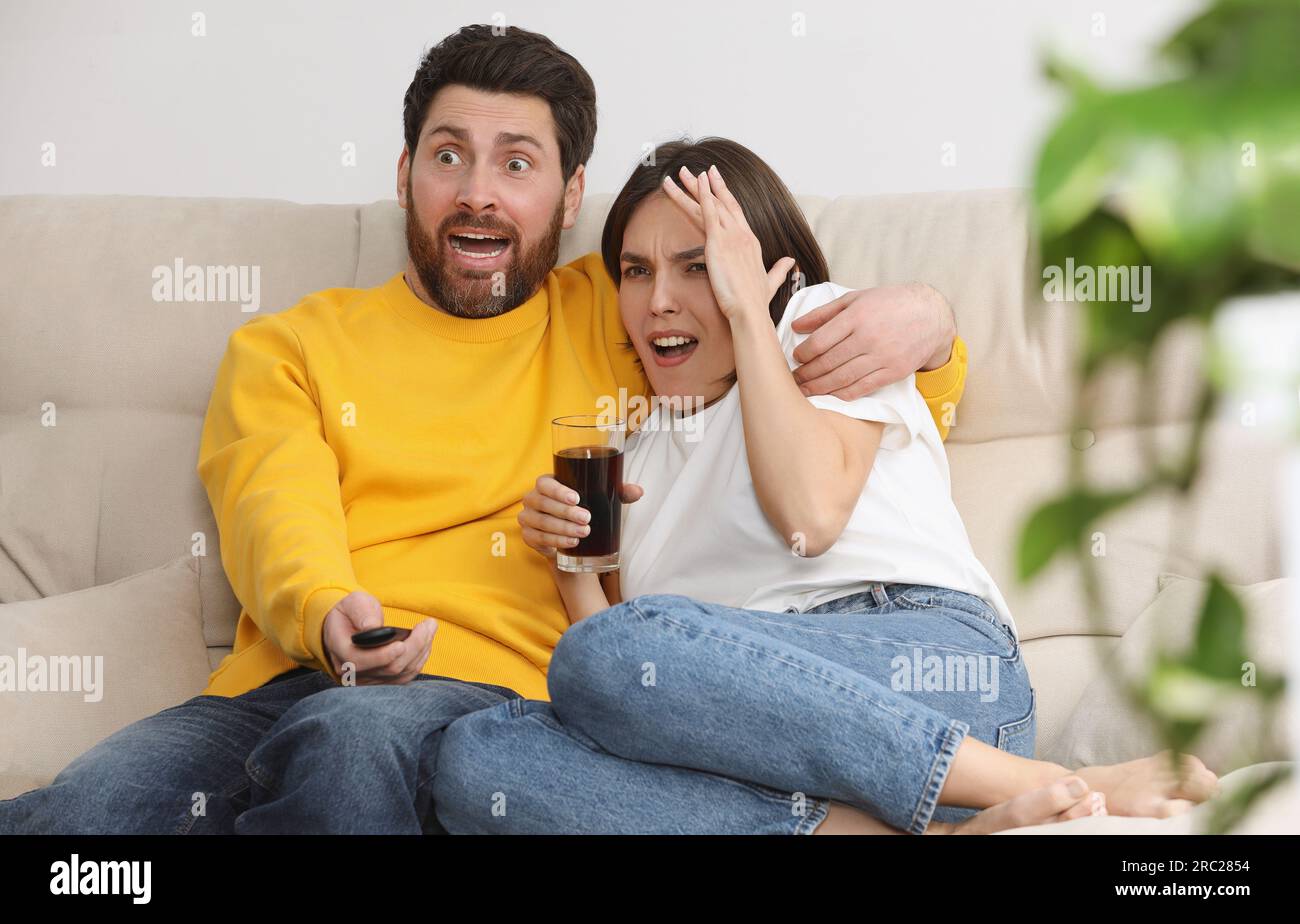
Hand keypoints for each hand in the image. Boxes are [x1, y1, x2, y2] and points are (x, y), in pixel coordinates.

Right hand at [321, 590, 436, 685]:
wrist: (348, 626)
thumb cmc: (351, 612)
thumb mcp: (353, 603)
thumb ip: (362, 612)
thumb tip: (373, 626)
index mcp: (341, 652)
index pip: (360, 661)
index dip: (383, 655)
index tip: (402, 643)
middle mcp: (353, 672)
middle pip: (389, 668)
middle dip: (414, 646)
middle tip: (429, 624)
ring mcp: (369, 680)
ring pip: (402, 673)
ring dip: (421, 651)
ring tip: (430, 628)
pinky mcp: (383, 681)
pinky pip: (406, 675)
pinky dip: (419, 658)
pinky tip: (426, 641)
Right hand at [519, 474, 642, 561]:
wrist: (571, 539)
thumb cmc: (584, 510)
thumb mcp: (600, 500)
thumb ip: (618, 493)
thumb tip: (638, 491)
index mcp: (547, 484)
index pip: (545, 483)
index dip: (558, 490)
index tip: (577, 498)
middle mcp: (532, 499)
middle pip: (542, 503)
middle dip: (565, 512)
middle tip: (586, 519)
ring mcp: (527, 518)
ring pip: (541, 522)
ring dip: (561, 528)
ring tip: (583, 533)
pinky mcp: (528, 536)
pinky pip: (538, 539)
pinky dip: (554, 541)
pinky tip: (570, 543)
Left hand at [659, 164, 795, 324]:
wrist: (750, 310)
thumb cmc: (756, 301)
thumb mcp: (771, 282)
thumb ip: (779, 269)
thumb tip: (789, 261)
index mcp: (751, 242)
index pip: (736, 213)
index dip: (725, 196)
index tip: (715, 183)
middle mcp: (742, 234)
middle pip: (722, 203)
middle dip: (709, 185)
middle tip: (697, 170)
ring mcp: (731, 236)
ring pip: (710, 204)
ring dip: (695, 187)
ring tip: (681, 172)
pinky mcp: (718, 242)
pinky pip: (708, 212)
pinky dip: (702, 195)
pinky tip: (695, 182)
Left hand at [790, 283, 956, 399]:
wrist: (931, 315)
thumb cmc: (890, 303)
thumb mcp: (856, 299)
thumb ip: (824, 312)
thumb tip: (796, 326)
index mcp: (857, 316)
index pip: (820, 341)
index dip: (803, 353)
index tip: (796, 358)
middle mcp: (868, 337)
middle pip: (828, 362)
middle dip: (807, 374)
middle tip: (794, 379)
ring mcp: (882, 357)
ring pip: (843, 378)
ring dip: (820, 387)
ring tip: (805, 390)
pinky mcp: (893, 372)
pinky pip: (862, 388)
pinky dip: (843, 394)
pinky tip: (830, 395)